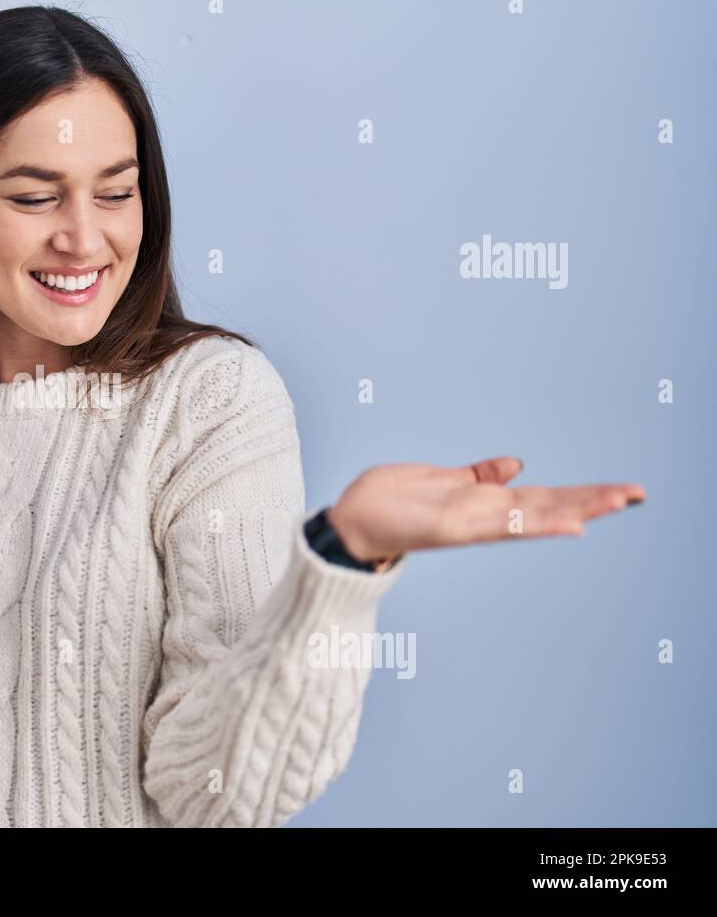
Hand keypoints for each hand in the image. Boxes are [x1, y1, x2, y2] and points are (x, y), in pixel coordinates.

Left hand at [327, 456, 645, 563]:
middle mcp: (485, 515)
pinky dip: (537, 524)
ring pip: (536, 515)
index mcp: (484, 502)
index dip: (582, 493)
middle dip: (594, 500)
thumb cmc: (390, 502)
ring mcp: (474, 523)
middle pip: (550, 505)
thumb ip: (479, 475)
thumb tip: (515, 463)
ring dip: (578, 509)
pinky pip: (502, 525)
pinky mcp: (456, 527)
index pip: (543, 496)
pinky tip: (569, 525)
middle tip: (639, 493)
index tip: (622, 489)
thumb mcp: (440, 478)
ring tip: (618, 502)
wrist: (351, 521)